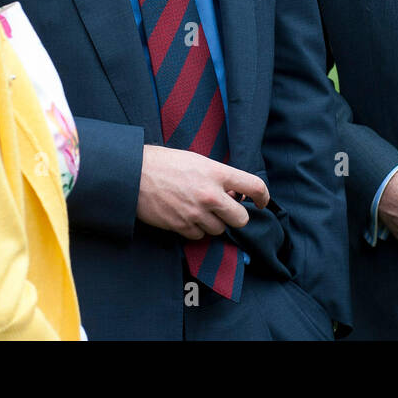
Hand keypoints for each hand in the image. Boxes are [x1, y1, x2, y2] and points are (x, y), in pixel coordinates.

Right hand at [137, 146, 268, 239]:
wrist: (134, 174)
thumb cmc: (165, 163)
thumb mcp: (197, 161)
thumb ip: (218, 177)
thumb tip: (232, 194)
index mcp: (217, 173)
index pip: (254, 186)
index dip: (263, 197)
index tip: (261, 202)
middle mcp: (210, 195)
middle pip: (241, 219)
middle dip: (236, 216)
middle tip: (226, 209)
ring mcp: (196, 213)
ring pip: (219, 230)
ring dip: (213, 223)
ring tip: (198, 208)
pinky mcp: (181, 226)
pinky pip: (199, 236)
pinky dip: (195, 230)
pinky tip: (185, 216)